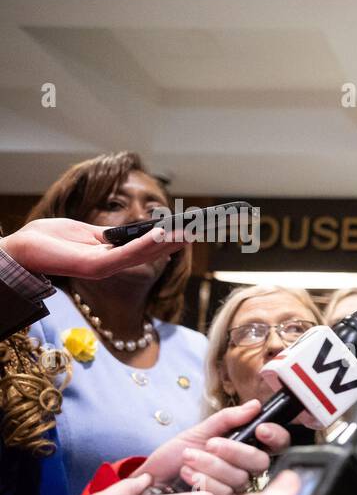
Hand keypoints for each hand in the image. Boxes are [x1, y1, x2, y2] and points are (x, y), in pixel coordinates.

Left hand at [0, 217, 185, 279]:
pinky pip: (125, 255)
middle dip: (175, 241)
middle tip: (200, 228)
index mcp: (109, 256)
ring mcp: (103, 268)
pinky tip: (161, 236)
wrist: (18, 250)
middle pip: (150, 252)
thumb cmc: (45, 240)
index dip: (168, 239)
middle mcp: (110, 265)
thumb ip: (107, 236)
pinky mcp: (94, 267)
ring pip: (143, 255)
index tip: (190, 227)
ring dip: (167, 243)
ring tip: (187, 232)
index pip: (145, 247)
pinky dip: (145, 246)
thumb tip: (131, 233)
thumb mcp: (83, 233)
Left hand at [133, 399, 291, 494]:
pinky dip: (203, 481)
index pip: (277, 443)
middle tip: (210, 444)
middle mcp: (245, 470)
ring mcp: (236, 490)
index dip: (275, 436)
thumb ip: (227, 419)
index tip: (260, 429)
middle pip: (260, 461)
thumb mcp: (198, 432)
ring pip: (239, 478)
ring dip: (210, 465)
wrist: (149, 482)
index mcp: (245, 448)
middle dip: (234, 451)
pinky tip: (188, 475)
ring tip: (188, 459)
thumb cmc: (173, 458)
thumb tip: (256, 405)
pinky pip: (225, 494)